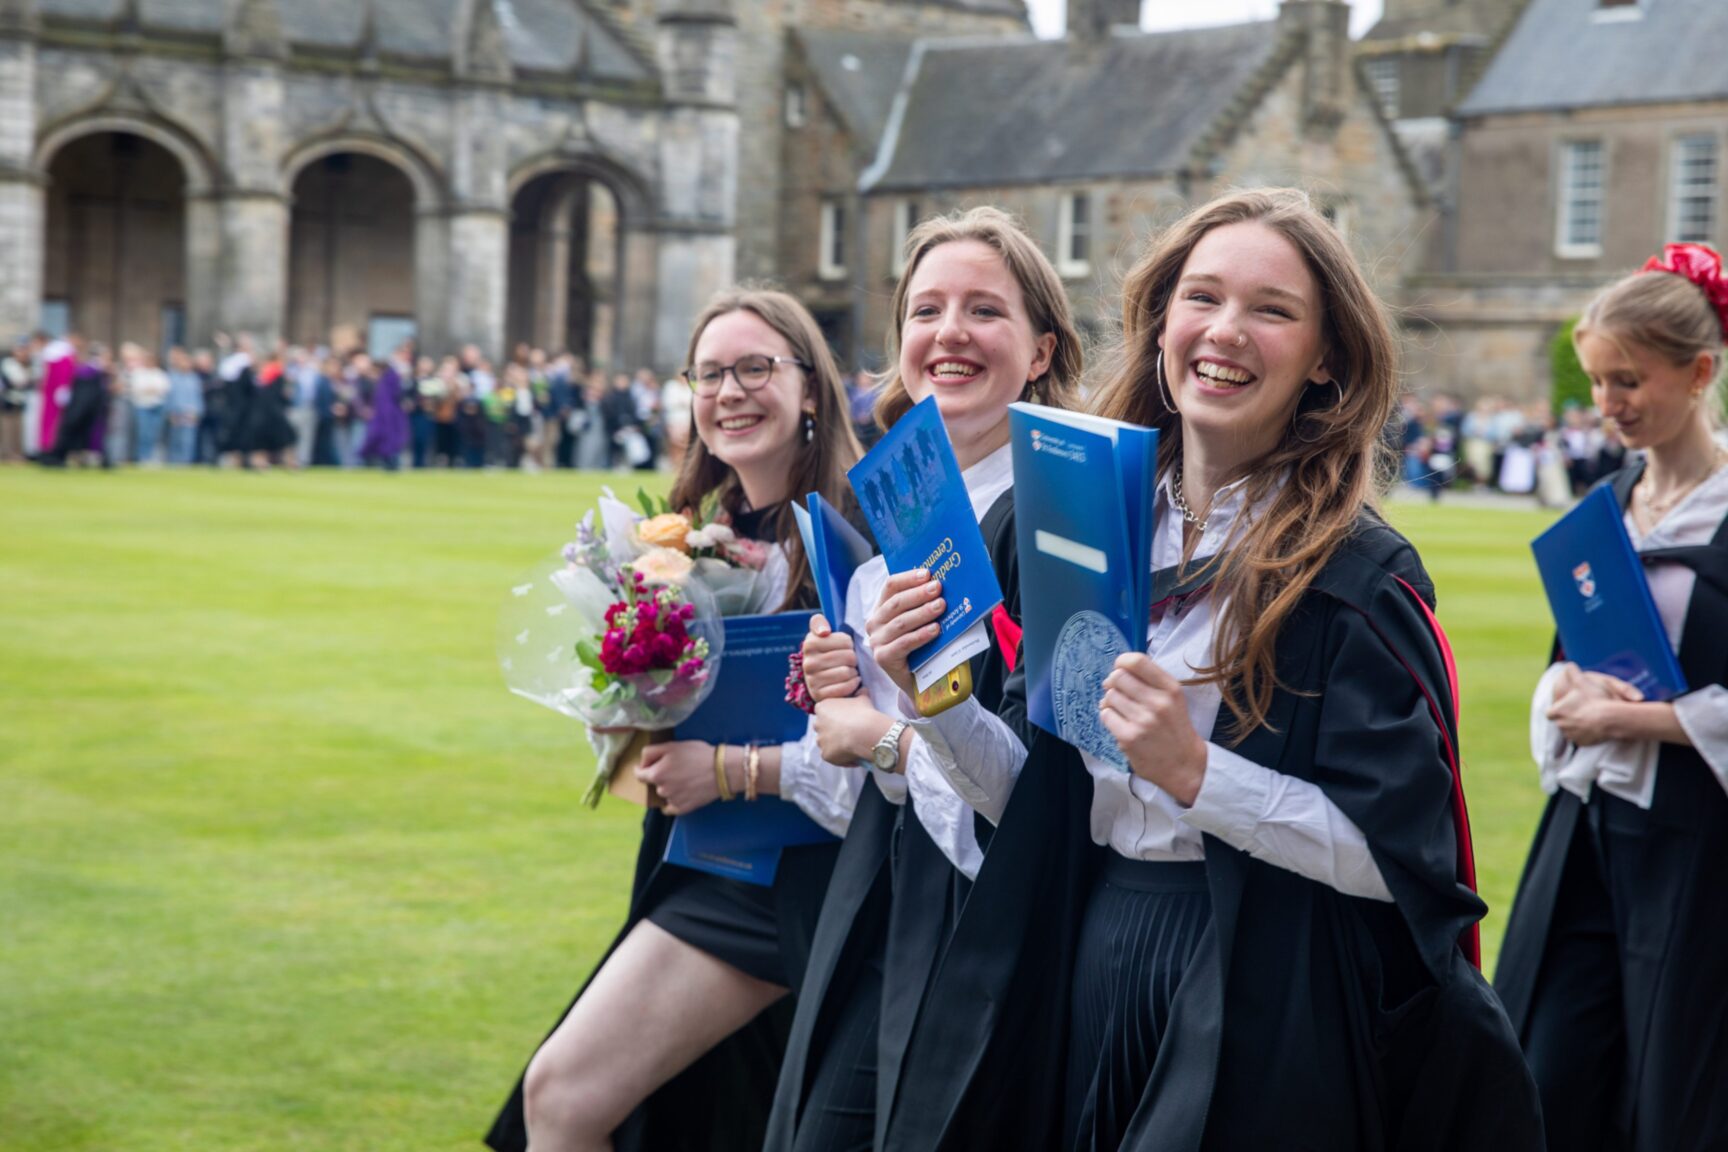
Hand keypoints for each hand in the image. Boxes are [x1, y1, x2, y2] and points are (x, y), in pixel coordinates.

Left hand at [636, 740, 722, 815]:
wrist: (722, 770)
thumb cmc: (698, 755)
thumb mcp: (672, 745)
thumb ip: (650, 752)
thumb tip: (641, 764)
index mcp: (656, 774)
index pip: (639, 775)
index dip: (643, 768)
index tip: (648, 765)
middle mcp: (661, 790)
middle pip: (654, 783)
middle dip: (660, 776)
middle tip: (676, 768)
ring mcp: (672, 801)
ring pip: (664, 794)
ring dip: (669, 787)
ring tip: (685, 778)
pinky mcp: (683, 808)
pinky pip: (670, 807)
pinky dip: (673, 801)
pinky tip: (682, 793)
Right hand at [802, 614, 861, 702]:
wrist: (824, 682)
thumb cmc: (830, 654)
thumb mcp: (823, 636)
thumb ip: (819, 623)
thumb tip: (824, 632)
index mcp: (810, 644)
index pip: (846, 640)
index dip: (850, 644)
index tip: (844, 647)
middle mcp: (808, 662)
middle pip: (849, 656)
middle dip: (853, 659)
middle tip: (848, 662)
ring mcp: (812, 681)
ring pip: (847, 672)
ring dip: (853, 672)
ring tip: (849, 672)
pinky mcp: (820, 695)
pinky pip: (846, 687)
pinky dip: (852, 684)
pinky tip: (849, 682)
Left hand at [812, 697, 895, 766]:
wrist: (865, 732)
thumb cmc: (863, 712)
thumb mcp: (863, 698)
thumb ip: (860, 693)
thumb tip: (862, 689)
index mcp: (821, 708)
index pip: (824, 711)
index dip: (835, 715)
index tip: (846, 718)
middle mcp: (817, 724)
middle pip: (823, 727)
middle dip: (832, 730)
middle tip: (848, 731)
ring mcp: (820, 741)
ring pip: (826, 743)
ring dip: (835, 744)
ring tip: (851, 744)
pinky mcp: (825, 755)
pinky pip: (832, 756)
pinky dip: (841, 757)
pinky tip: (853, 755)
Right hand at [866, 569, 944, 699]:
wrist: (920, 682)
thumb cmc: (923, 646)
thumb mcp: (921, 622)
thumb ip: (925, 604)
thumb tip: (944, 584)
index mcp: (881, 608)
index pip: (890, 586)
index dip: (908, 578)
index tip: (927, 573)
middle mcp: (874, 623)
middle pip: (896, 602)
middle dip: (919, 593)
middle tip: (938, 588)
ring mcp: (876, 641)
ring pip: (901, 622)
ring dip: (923, 612)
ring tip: (941, 606)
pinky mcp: (883, 658)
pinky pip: (904, 643)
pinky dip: (921, 635)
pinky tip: (935, 630)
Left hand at [1099, 653, 1207, 804]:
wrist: (1184, 766)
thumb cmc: (1175, 728)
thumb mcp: (1173, 699)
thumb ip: (1150, 681)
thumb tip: (1117, 670)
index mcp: (1171, 689)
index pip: (1137, 661)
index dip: (1122, 662)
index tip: (1120, 669)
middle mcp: (1158, 703)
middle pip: (1118, 677)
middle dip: (1113, 683)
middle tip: (1118, 692)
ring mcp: (1143, 721)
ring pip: (1109, 696)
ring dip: (1110, 702)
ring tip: (1122, 711)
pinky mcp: (1129, 737)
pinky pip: (1105, 715)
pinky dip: (1108, 717)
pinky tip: (1120, 723)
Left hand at [1546, 663, 1641, 746]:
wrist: (1610, 718)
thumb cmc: (1594, 699)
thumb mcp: (1582, 682)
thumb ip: (1573, 673)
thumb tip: (1569, 665)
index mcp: (1555, 712)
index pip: (1550, 712)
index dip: (1557, 709)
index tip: (1564, 707)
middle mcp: (1560, 726)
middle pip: (1560, 722)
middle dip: (1567, 718)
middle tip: (1579, 712)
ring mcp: (1571, 736)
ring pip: (1570, 731)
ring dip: (1576, 726)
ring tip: (1588, 719)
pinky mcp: (1582, 743)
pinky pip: (1581, 738)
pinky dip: (1586, 734)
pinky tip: (1594, 727)